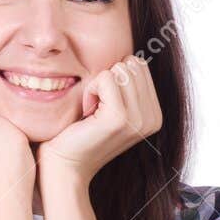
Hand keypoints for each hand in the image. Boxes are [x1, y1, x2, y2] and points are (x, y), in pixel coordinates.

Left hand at [36, 56, 162, 185]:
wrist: (65, 165)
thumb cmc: (82, 132)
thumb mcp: (111, 105)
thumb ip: (128, 84)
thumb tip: (130, 55)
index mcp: (155, 115)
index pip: (140, 65)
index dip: (115, 78)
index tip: (104, 105)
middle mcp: (152, 119)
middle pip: (132, 64)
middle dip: (107, 79)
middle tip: (96, 108)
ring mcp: (139, 120)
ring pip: (120, 69)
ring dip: (98, 85)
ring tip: (92, 112)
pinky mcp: (120, 118)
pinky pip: (105, 78)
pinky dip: (90, 90)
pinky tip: (87, 113)